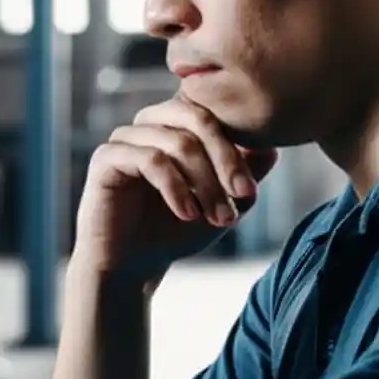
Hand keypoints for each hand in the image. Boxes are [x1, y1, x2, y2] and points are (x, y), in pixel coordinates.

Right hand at [73, 96, 277, 279]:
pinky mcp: (106, 157)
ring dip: (205, 183)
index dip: (238, 145)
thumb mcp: (223, 202)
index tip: (249, 190)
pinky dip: (176, 188)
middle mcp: (150, 122)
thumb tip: (272, 145)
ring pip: (178, 141)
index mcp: (176, 123)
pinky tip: (186, 214)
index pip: (214, 112)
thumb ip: (246, 174)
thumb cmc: (175, 231)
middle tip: (243, 196)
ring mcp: (126, 137)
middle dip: (226, 159)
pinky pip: (150, 160)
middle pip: (197, 116)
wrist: (132, 266)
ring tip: (217, 218)